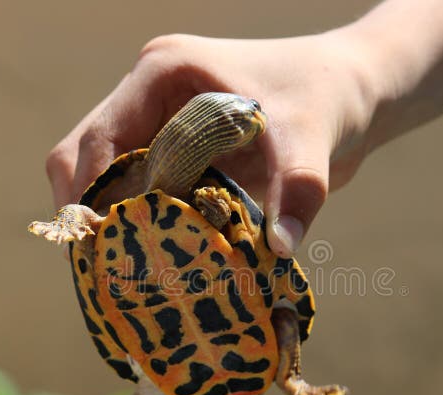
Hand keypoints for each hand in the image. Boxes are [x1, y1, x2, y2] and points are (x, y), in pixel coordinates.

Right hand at [45, 32, 375, 256]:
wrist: (353, 90)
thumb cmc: (327, 95)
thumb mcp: (310, 136)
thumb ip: (297, 189)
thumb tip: (278, 249)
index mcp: (165, 72)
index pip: (102, 137)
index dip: (90, 194)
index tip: (95, 248)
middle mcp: (152, 95)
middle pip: (89, 157)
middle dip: (91, 213)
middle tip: (101, 271)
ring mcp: (164, 122)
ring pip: (112, 178)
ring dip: (113, 222)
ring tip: (120, 275)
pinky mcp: (183, 152)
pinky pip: (146, 191)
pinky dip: (144, 224)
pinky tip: (154, 262)